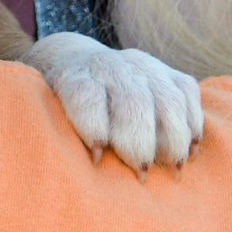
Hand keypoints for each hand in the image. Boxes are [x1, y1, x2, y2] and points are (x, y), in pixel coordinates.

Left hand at [24, 32, 202, 176]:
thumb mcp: (39, 110)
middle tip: (140, 172)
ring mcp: (139, 65)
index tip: (96, 158)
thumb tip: (72, 164)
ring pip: (164, 97)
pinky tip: (189, 150)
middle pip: (131, 100)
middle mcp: (107, 66)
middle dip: (139, 140)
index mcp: (71, 77)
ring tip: (171, 168)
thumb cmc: (51, 100)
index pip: (85, 96)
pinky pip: (186, 92)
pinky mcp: (164, 70)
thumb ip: (50, 129)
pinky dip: (191, 122)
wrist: (70, 60)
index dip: (93, 128)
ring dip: (172, 137)